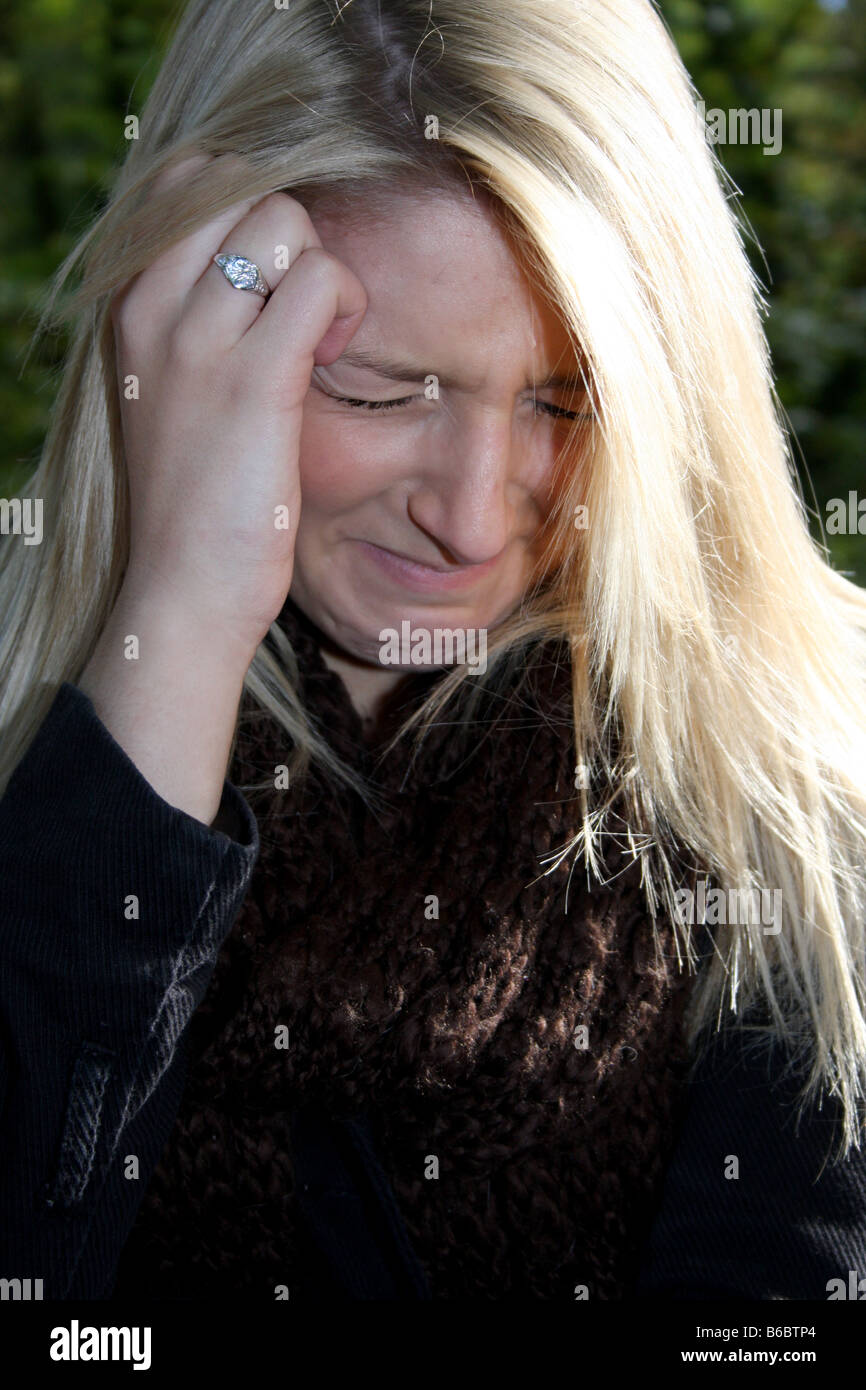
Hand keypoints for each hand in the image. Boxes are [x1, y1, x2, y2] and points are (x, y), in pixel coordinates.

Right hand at [110, 154, 367, 659]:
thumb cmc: (194, 497)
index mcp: (129, 303)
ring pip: (284, 218)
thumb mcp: (174, 390)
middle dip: (293, 233)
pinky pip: (320, 278)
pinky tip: (335, 355)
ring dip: (325, 269)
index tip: (274, 279)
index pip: (186, 180)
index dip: (250, 207)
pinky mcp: (254, 378)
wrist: (184, 586)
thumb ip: (198, 319)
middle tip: (302, 311)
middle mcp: (153, 305)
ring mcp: (198, 337)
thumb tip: (259, 264)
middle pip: (239, 183)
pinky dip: (346, 304)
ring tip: (322, 338)